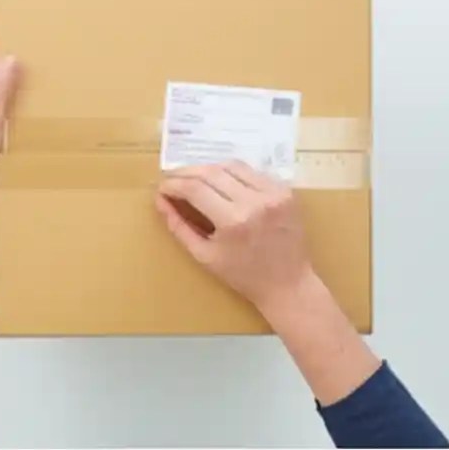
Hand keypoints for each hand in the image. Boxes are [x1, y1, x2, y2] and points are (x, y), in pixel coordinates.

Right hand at [155, 161, 314, 311]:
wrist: (289, 283)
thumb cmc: (242, 275)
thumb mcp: (204, 256)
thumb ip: (178, 226)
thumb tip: (160, 200)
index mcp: (233, 221)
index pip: (194, 188)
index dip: (173, 184)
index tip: (162, 188)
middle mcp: (254, 201)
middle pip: (211, 172)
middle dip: (186, 172)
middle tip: (172, 179)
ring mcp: (273, 193)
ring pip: (232, 165)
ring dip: (208, 168)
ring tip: (195, 178)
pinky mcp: (285, 191)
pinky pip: (252, 172)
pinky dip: (232, 174)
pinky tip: (223, 183)